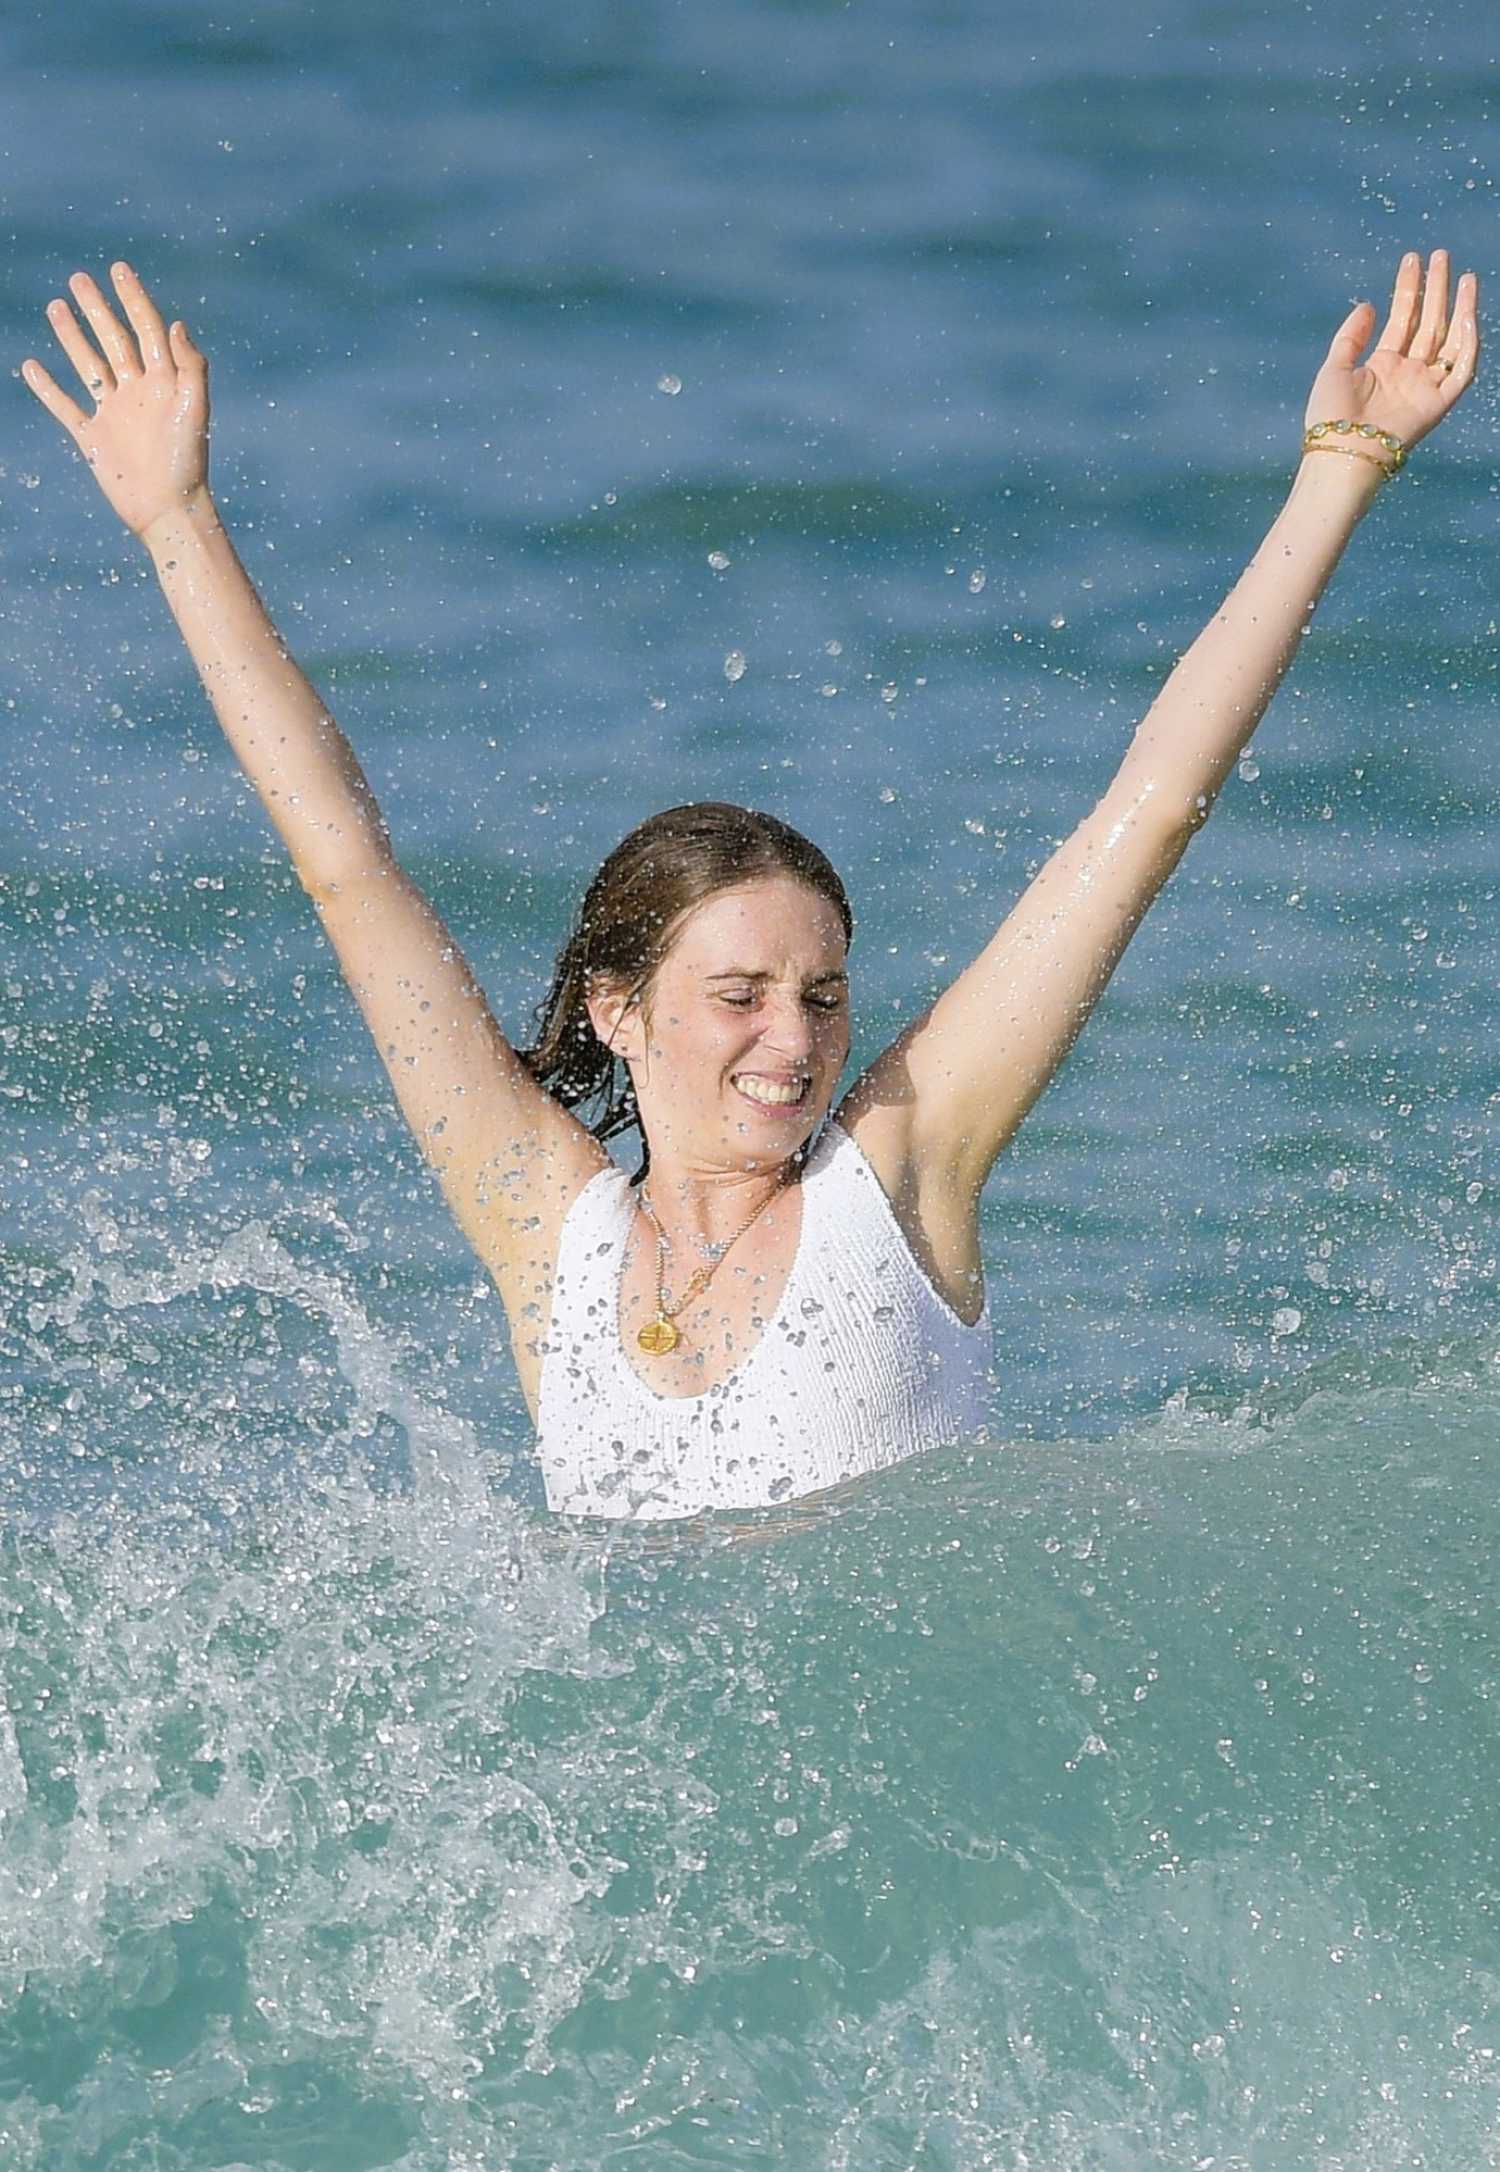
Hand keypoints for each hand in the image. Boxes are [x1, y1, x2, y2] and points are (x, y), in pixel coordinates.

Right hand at [20, 263, 209, 536]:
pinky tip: (31, 366)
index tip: (118, 269)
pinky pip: (66, 407)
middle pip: (114, 340)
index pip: (147, 330)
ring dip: (72, 336)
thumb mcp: (196, 411)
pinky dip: (47, 388)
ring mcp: (114, 414)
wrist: (168, 512)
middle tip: (79, 279)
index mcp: (165, 383)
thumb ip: (191, 367)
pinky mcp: (94, 439)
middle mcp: (139, 393)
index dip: (134, 299)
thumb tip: (176, 324)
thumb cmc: (188, 464)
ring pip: (89, 365)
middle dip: (97, 309)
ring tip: (56, 306)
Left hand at [1304, 250, 1478, 455]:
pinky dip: (1468, 346)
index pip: (1403, 318)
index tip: (1413, 259)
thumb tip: (1369, 305)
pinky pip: (1461, 372)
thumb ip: (1351, 336)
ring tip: (1465, 277)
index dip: (1409, 288)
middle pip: (1429, 323)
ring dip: (1460, 310)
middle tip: (1442, 255)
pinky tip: (1466, 316)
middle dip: (1436, 289)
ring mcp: (1424, 388)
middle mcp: (1408, 374)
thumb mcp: (1334, 368)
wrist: (1341, 453)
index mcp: (1383, 366)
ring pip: (1451, 341)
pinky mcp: (1438, 405)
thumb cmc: (1330, 417)